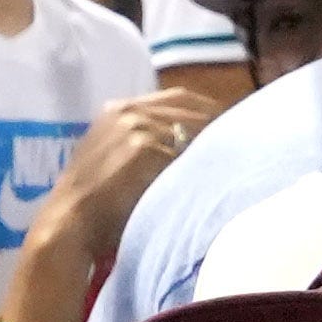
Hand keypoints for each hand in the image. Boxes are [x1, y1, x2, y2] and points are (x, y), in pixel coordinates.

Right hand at [20, 86, 229, 287]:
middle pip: (190, 106)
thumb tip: (192, 145)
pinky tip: (224, 172)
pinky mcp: (144, 145)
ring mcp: (135, 125)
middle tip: (251, 135)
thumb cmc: (95, 204)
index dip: (209, 109)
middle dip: (220, 120)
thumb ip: (147, 143)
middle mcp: (127, 110)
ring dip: (217, 141)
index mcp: (118, 109)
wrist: (69, 223)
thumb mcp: (115, 159)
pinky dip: (206, 161)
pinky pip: (188, 151)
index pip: (178, 98)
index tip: (235, 121)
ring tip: (244, 154)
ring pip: (193, 127)